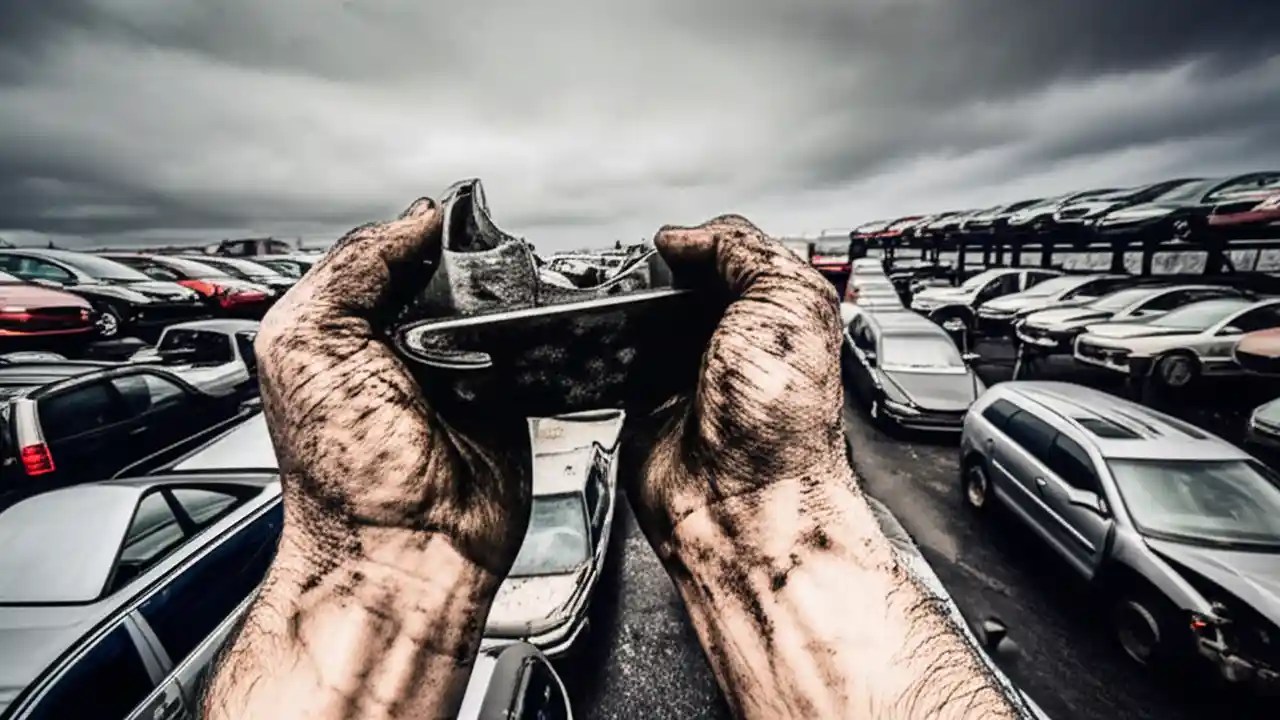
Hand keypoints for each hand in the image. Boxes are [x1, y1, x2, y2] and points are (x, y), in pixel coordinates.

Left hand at [205, 198, 532, 719]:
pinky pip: (530, 343)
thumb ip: (354, 265)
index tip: (443, 227)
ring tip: (486, 324)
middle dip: (463, 264)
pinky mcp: (507, 394)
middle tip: (463, 288)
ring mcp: (459, 368)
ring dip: (501, 299)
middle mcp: (402, 342)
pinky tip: (521, 338)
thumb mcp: (309, 340)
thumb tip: (419, 219)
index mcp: (343, 324)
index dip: (416, 234)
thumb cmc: (341, 469)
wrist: (404, 548)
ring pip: (494, 299)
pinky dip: (534, 332)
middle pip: (448, 267)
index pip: (390, 248)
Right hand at [621, 220, 1025, 718]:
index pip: (734, 255)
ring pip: (643, 319)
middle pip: (682, 283)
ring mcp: (687, 373)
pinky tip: (605, 344)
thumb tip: (683, 238)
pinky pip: (614, 364)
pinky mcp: (645, 403)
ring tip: (625, 311)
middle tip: (646, 278)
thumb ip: (741, 250)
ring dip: (628, 312)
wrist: (744, 502)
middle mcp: (733, 341)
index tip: (675, 245)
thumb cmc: (784, 420)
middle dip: (661, 276)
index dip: (704, 243)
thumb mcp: (786, 300)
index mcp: (778, 314)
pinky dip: (603, 351)